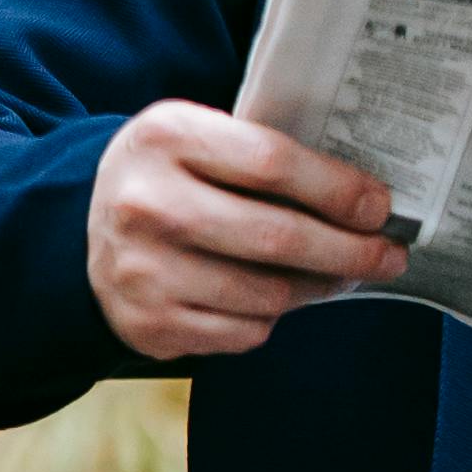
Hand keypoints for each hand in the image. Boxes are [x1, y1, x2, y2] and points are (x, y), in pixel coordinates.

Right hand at [87, 102, 406, 363]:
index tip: (380, 207)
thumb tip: (365, 200)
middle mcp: (147, 204)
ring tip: (335, 274)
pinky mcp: (148, 325)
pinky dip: (269, 318)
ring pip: (268, 295)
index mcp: (167, 138)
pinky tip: (271, 297)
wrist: (82, 233)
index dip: (338, 189)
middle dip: (350, 252)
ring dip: (316, 288)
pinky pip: (243, 333)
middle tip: (389, 256)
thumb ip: (264, 154)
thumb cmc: (169, 178)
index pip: (273, 163)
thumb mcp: (199, 138)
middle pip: (278, 238)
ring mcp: (143, 272)